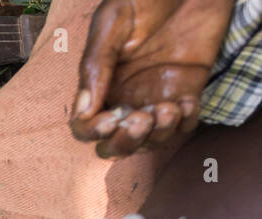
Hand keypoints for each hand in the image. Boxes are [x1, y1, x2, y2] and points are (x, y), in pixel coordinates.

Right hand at [70, 0, 235, 156]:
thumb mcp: (113, 22)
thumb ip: (96, 65)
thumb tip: (83, 110)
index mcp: (101, 83)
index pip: (86, 125)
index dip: (95, 131)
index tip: (113, 118)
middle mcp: (125, 95)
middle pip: (115, 144)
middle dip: (126, 142)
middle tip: (143, 118)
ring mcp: (157, 95)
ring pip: (150, 141)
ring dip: (159, 134)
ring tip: (170, 107)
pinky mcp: (188, 90)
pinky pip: (184, 124)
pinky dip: (185, 123)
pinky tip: (187, 101)